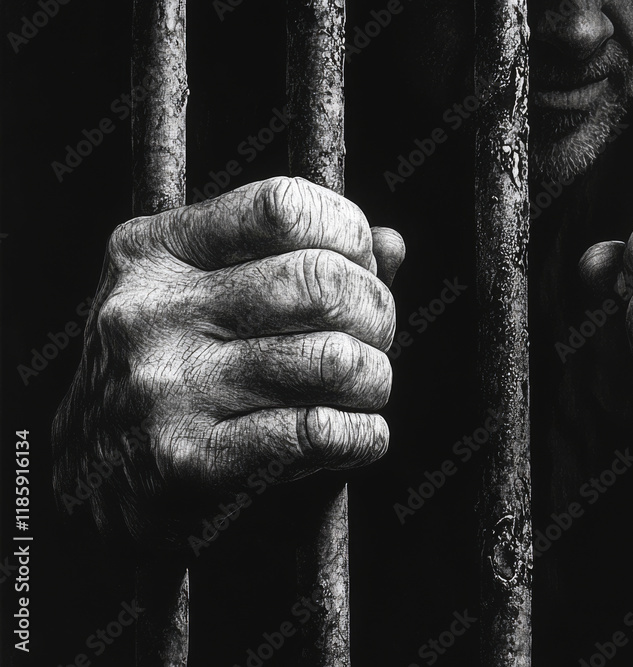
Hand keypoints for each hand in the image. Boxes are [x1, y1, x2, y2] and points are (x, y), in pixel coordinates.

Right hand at [53, 177, 405, 546]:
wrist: (89, 477)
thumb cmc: (169, 367)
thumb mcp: (203, 291)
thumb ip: (296, 259)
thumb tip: (391, 246)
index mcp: (154, 251)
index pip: (283, 206)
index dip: (350, 232)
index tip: (362, 266)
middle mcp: (152, 311)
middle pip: (321, 282)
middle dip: (377, 311)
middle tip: (376, 336)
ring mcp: (165, 387)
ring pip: (333, 359)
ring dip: (375, 378)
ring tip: (364, 387)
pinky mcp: (188, 460)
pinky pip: (319, 432)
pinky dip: (365, 435)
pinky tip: (357, 434)